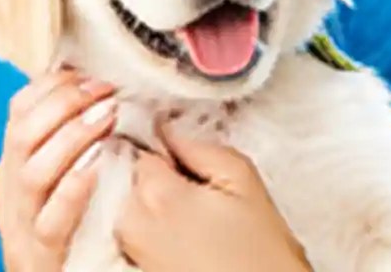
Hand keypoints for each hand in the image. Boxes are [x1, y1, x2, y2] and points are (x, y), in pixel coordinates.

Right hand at [0, 68, 117, 271]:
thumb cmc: (60, 231)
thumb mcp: (53, 180)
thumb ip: (64, 142)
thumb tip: (93, 93)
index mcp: (11, 165)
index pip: (18, 110)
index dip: (52, 86)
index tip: (89, 74)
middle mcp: (9, 189)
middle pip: (23, 134)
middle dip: (63, 104)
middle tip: (104, 92)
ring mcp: (20, 223)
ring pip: (33, 171)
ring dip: (71, 137)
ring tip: (106, 119)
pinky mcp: (38, 255)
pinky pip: (51, 219)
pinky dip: (72, 189)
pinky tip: (97, 167)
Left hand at [116, 119, 309, 271]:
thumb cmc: (261, 255)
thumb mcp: (244, 182)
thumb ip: (201, 147)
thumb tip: (169, 131)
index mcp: (157, 195)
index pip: (141, 149)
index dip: (166, 152)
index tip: (188, 164)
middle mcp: (133, 223)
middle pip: (130, 177)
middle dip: (157, 179)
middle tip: (197, 194)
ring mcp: (130, 249)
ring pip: (129, 204)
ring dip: (153, 205)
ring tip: (195, 221)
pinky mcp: (135, 268)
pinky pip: (133, 232)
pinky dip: (153, 229)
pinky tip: (185, 239)